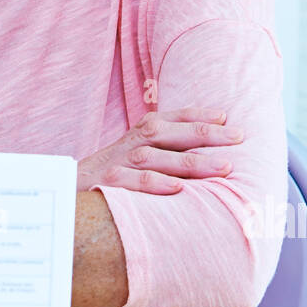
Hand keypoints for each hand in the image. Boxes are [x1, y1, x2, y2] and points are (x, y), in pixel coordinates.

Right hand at [77, 108, 243, 194]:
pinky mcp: (107, 185)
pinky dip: (155, 185)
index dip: (200, 115)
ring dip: (191, 162)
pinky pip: (133, 183)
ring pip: (157, 157)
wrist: (69, 191)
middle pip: (170, 133)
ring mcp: (118, 163)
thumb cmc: (115, 175)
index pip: (173, 118)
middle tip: (238, 138)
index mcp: (141, 132)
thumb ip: (171, 151)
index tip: (228, 117)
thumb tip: (214, 155)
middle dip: (206, 134)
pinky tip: (178, 189)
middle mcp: (131, 143)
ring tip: (222, 167)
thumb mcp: (140, 155)